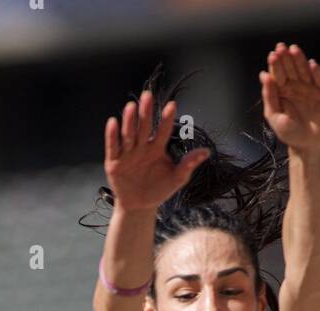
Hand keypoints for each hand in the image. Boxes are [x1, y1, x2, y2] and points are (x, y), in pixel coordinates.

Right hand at [104, 89, 209, 211]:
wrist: (140, 206)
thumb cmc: (159, 190)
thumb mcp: (176, 179)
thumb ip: (188, 164)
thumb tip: (207, 152)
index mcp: (157, 147)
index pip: (163, 130)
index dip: (166, 119)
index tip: (172, 105)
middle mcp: (142, 146)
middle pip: (144, 127)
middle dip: (146, 112)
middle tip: (148, 96)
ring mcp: (128, 153)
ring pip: (129, 134)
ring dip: (129, 121)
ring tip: (131, 107)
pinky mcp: (114, 161)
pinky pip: (113, 147)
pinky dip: (112, 135)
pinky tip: (113, 122)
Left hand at [259, 43, 319, 150]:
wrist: (309, 145)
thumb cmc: (289, 132)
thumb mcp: (275, 116)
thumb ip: (269, 97)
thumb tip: (263, 75)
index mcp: (283, 91)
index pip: (279, 74)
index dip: (276, 64)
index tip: (272, 55)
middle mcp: (296, 86)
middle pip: (291, 68)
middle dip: (286, 58)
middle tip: (281, 48)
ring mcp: (311, 88)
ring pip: (304, 70)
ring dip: (300, 60)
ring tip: (294, 50)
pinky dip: (317, 72)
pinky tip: (311, 64)